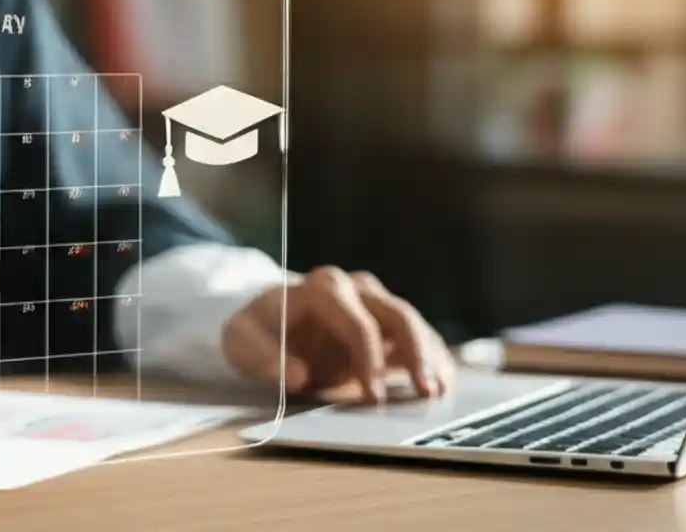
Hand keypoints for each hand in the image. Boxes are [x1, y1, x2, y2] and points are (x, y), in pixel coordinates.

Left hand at [221, 267, 455, 403]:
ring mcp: (376, 302)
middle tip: (427, 392)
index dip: (368, 359)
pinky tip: (444, 384)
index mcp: (322, 288)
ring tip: (440, 392)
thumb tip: (297, 375)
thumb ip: (262, 355)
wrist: (270, 321)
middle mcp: (356, 288)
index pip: (357, 323)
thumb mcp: (241, 341)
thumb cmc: (258, 330)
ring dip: (431, 358)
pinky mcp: (387, 324)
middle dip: (416, 354)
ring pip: (414, 324)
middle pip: (397, 315)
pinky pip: (419, 337)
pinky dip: (433, 359)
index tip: (372, 396)